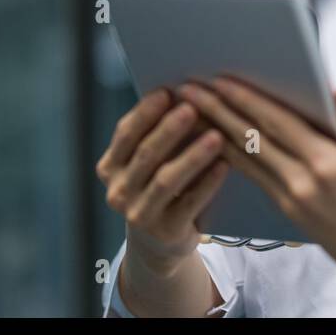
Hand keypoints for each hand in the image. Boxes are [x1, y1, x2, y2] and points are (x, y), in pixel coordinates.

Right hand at [96, 88, 229, 277]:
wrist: (159, 244)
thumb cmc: (158, 188)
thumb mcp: (147, 165)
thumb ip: (156, 136)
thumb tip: (185, 94)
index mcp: (110, 167)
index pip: (125, 134)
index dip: (145, 112)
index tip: (167, 91)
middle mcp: (118, 192)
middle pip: (145, 154)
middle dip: (169, 129)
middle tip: (192, 107)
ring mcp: (139, 215)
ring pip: (166, 180)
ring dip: (192, 155)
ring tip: (216, 135)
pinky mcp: (165, 233)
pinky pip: (189, 204)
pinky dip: (208, 183)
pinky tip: (225, 165)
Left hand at [180, 76, 335, 299]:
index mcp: (324, 163)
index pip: (275, 123)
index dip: (244, 100)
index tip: (218, 81)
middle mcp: (299, 182)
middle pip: (249, 139)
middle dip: (216, 111)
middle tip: (187, 91)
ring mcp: (289, 199)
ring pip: (244, 160)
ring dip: (214, 133)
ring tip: (190, 114)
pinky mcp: (286, 211)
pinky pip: (253, 178)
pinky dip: (231, 158)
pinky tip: (216, 145)